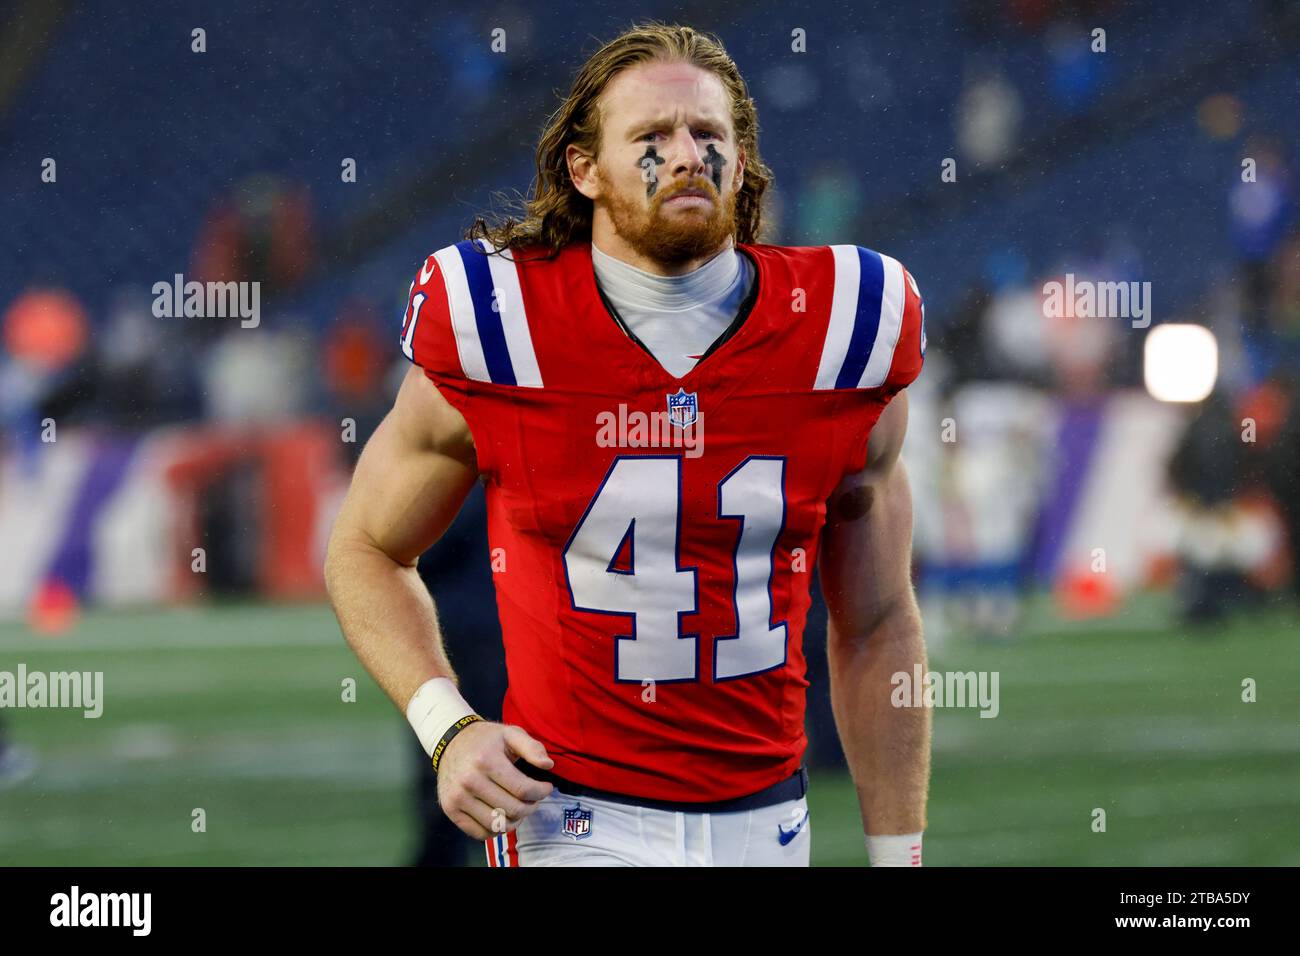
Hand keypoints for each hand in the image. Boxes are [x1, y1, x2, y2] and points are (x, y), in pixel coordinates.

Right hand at [435, 721, 554, 839]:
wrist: (449, 742)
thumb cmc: (485, 739)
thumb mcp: (510, 733)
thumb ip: (532, 747)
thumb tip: (548, 765)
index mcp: (486, 760)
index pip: (523, 789)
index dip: (541, 792)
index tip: (546, 788)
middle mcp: (470, 781)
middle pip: (513, 809)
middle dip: (531, 807)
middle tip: (533, 799)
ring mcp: (458, 797)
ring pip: (498, 825)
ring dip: (516, 821)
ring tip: (519, 808)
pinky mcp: (450, 809)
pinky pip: (480, 833)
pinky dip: (496, 830)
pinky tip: (502, 816)